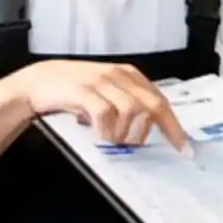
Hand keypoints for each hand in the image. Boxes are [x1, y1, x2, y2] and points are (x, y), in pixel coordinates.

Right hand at [17, 60, 188, 151]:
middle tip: (140, 147)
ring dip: (126, 133)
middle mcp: (118, 76)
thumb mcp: (105, 92)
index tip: (183, 147)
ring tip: (114, 140)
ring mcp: (101, 82)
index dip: (173, 125)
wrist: (38, 81)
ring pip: (132, 110)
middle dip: (153, 132)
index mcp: (128, 75)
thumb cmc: (73, 90)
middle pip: (151, 105)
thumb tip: (149, 128)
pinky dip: (106, 130)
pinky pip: (105, 113)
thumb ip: (125, 103)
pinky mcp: (83, 91)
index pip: (159, 101)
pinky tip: (100, 135)